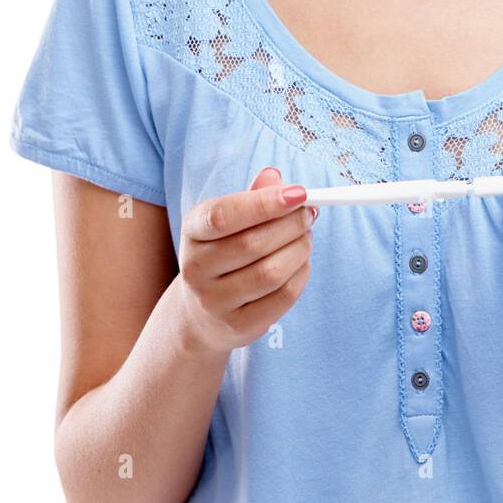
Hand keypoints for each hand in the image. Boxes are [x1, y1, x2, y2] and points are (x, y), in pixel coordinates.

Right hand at [177, 166, 316, 352]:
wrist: (202, 312)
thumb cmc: (224, 252)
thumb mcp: (229, 221)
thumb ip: (252, 197)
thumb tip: (274, 176)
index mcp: (192, 231)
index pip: (222, 216)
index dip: (264, 203)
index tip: (300, 193)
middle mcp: (195, 268)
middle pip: (252, 244)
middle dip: (292, 224)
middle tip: (309, 213)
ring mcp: (214, 302)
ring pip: (271, 273)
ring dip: (300, 249)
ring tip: (306, 238)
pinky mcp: (238, 326)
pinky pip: (282, 297)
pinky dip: (301, 275)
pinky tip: (302, 263)